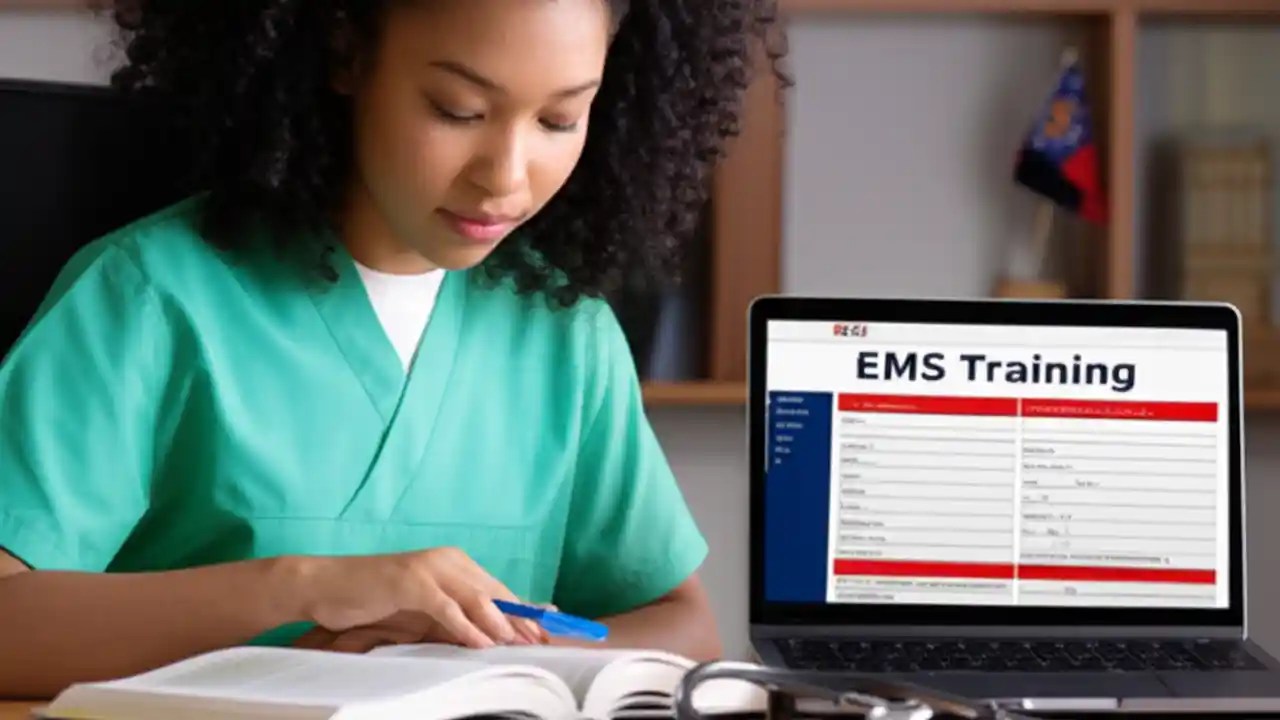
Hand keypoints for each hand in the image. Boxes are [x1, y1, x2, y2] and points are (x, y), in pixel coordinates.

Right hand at [289, 547, 543, 648]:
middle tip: (542, 643)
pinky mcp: (411, 581)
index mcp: (455, 562)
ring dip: (500, 623)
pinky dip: (466, 626)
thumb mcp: (423, 611)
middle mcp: (448, 560)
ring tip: (518, 645)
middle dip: (521, 620)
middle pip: (495, 592)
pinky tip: (480, 643)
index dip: (523, 613)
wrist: (328, 587)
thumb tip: (492, 637)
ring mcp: (430, 568)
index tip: (545, 635)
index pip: (498, 590)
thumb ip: (455, 618)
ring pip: (476, 596)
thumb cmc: (376, 600)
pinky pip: (446, 606)